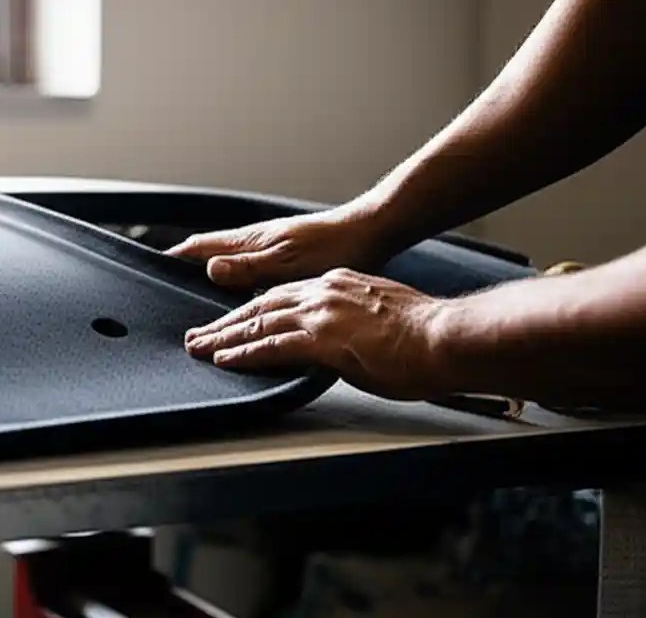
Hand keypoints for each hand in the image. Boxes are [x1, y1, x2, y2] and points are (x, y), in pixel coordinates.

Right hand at [165, 206, 390, 289]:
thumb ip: (247, 268)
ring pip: (227, 262)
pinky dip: (233, 280)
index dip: (175, 259)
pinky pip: (246, 268)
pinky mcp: (284, 256)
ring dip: (208, 276)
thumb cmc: (334, 247)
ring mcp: (268, 247)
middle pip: (208, 253)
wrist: (370, 232)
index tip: (152, 272)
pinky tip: (240, 294)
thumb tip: (208, 270)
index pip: (199, 248)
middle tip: (166, 291)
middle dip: (185, 268)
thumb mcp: (288, 263)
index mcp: (249, 242)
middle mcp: (254, 242)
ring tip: (194, 297)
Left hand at [184, 268, 456, 400]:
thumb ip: (356, 320)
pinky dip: (244, 354)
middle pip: (262, 305)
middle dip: (227, 322)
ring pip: (259, 324)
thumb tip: (349, 337)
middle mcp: (324, 292)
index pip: (283, 295)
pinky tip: (225, 360)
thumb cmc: (426, 335)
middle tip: (199, 334)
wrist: (445, 338)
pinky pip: (271, 347)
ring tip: (199, 348)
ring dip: (225, 338)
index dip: (253, 308)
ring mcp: (321, 315)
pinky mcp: (322, 340)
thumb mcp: (383, 315)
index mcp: (338, 285)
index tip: (233, 319)